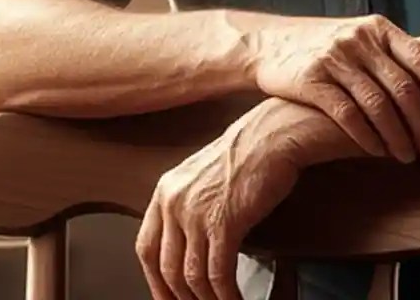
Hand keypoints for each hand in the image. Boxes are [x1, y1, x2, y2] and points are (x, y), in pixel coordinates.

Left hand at [135, 109, 299, 299]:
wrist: (273, 135)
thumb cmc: (247, 155)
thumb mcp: (203, 178)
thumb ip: (189, 208)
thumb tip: (190, 248)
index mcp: (165, 191)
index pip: (146, 248)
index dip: (155, 282)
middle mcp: (173, 201)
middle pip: (166, 268)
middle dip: (181, 299)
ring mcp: (196, 212)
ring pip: (191, 276)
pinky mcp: (224, 222)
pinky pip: (218, 273)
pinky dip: (226, 296)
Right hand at [247, 15, 419, 162]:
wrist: (271, 46)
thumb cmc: (332, 46)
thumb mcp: (369, 37)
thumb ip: (408, 43)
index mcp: (380, 28)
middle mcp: (359, 40)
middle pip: (402, 87)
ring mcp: (334, 59)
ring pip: (377, 104)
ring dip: (397, 136)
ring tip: (409, 157)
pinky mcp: (311, 80)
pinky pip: (346, 113)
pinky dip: (366, 136)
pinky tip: (377, 152)